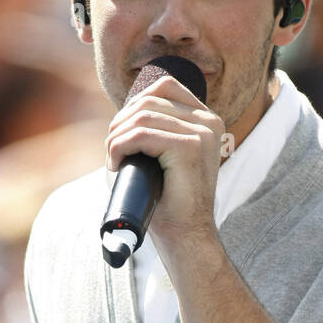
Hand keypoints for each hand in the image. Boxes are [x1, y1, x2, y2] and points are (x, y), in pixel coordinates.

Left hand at [105, 72, 222, 250]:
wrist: (185, 236)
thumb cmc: (169, 201)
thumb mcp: (162, 157)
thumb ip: (154, 129)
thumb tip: (123, 111)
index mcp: (206, 121)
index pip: (164, 87)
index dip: (133, 105)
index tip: (123, 135)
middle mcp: (209, 122)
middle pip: (149, 99)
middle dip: (120, 123)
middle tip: (113, 152)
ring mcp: (202, 133)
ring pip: (141, 116)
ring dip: (116, 137)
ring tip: (114, 161)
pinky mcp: (190, 147)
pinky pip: (140, 134)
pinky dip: (119, 147)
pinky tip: (116, 165)